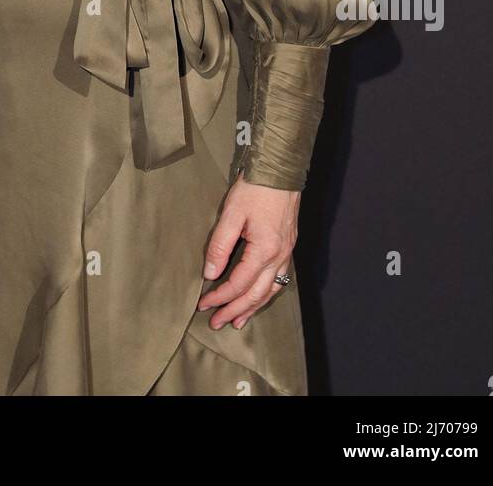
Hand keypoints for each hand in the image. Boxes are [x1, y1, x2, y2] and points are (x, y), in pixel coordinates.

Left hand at [198, 172, 299, 329]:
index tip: (204, 304)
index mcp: (265, 250)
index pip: (239, 284)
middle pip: (255, 294)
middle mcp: (279, 256)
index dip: (220, 297)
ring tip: (237, 320)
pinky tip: (258, 297)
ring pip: (270, 290)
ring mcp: (287, 252)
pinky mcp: (288, 245)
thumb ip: (219, 245)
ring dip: (252, 307)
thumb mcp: (232, 214)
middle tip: (216, 322)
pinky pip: (278, 279)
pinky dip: (266, 294)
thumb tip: (210, 273)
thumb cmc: (255, 188)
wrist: (280, 169)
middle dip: (235, 310)